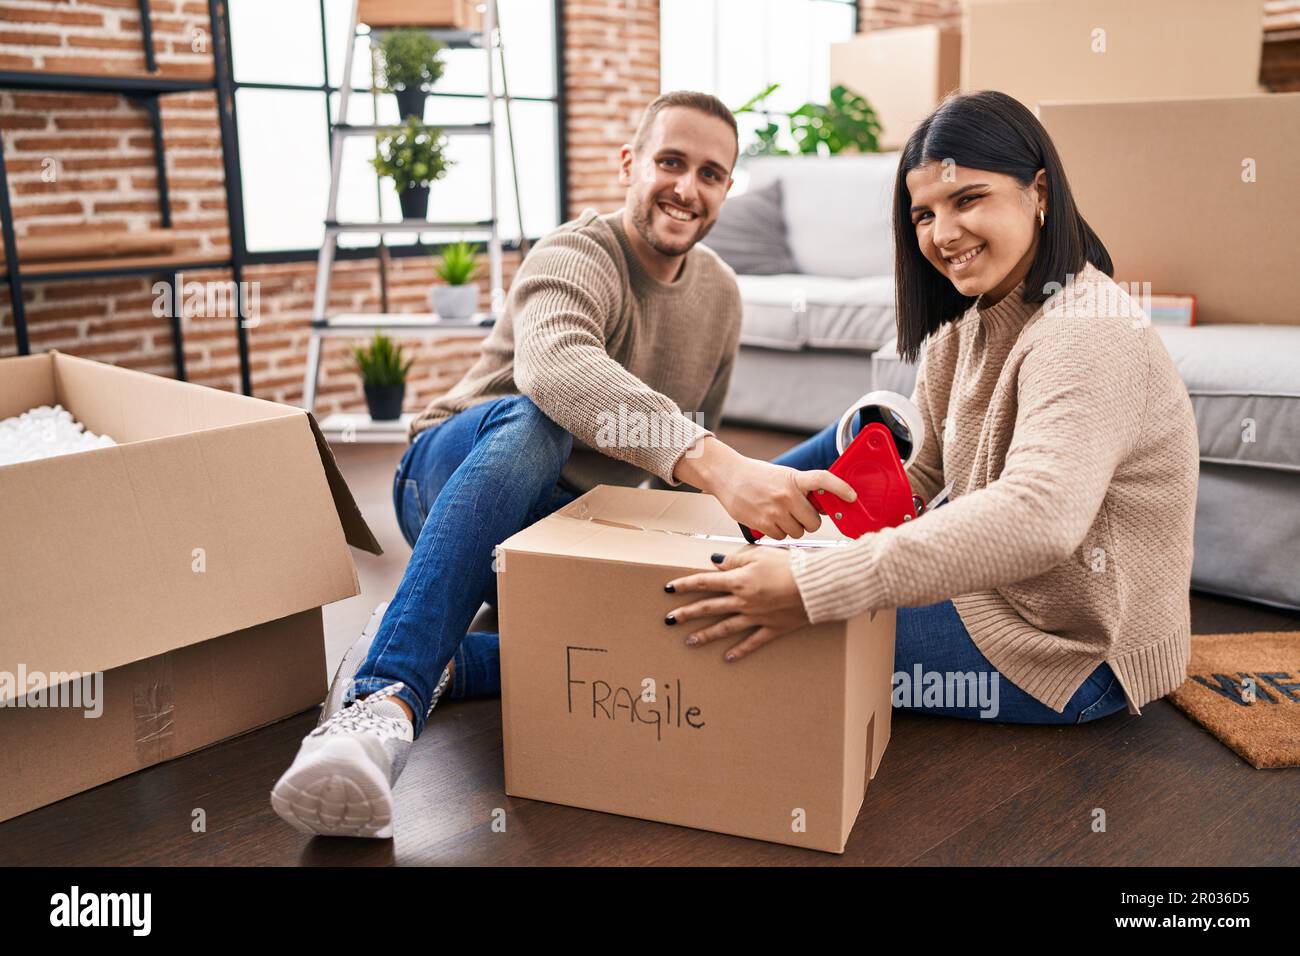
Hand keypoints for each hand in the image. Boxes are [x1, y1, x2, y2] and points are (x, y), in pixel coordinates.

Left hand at [663, 547, 811, 660]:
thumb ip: (736, 558)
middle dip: (687, 614)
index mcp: (739, 580)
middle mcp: (743, 601)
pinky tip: (727, 658)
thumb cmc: (791, 565)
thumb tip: (716, 563)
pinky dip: (740, 651)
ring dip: (705, 635)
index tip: (668, 589)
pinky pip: (752, 642)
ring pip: (725, 627)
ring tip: (689, 641)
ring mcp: (757, 617)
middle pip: (709, 607)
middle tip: (669, 621)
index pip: (705, 582)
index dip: (685, 585)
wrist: (817, 586)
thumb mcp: (761, 554)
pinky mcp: (772, 628)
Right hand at [673, 437, 855, 539]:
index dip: (841, 488)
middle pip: (813, 523)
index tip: (852, 496)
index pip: (823, 480)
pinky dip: (777, 532)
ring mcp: (774, 510)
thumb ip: (801, 489)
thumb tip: (822, 507)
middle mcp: (786, 494)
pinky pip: (780, 537)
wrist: (727, 476)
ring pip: (797, 533)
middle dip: (809, 522)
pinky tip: (768, 520)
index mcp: (794, 478)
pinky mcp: (761, 523)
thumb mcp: (783, 476)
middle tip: (799, 516)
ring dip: (792, 528)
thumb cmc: (757, 476)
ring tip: (779, 515)